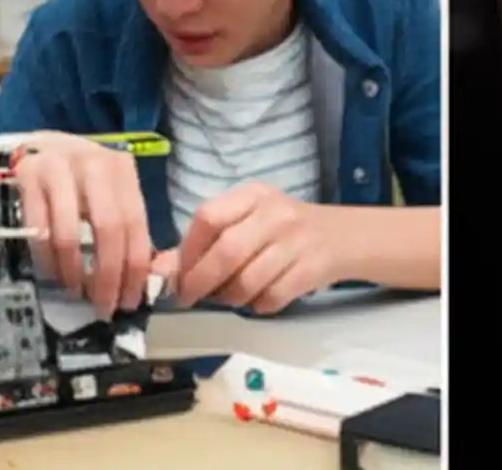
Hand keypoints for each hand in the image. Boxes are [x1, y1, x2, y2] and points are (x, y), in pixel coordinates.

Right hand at [12, 131, 151, 317]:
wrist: (40, 146)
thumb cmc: (80, 178)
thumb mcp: (109, 192)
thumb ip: (127, 227)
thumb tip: (143, 280)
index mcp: (122, 170)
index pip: (135, 225)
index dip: (134, 270)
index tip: (129, 301)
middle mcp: (94, 164)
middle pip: (108, 229)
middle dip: (107, 277)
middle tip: (103, 306)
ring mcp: (58, 168)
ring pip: (69, 234)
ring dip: (73, 273)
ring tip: (76, 292)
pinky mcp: (27, 176)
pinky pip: (38, 231)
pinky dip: (47, 260)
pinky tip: (54, 274)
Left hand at [175, 183, 341, 313]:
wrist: (343, 236)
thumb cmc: (282, 230)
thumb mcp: (247, 221)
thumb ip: (206, 241)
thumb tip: (158, 269)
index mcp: (252, 196)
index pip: (208, 217)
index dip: (187, 250)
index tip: (177, 273)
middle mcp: (274, 214)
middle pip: (226, 252)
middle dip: (200, 281)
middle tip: (189, 297)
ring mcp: (296, 241)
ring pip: (247, 280)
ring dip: (228, 297)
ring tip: (226, 296)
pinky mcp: (311, 269)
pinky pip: (271, 297)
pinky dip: (256, 305)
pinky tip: (257, 299)